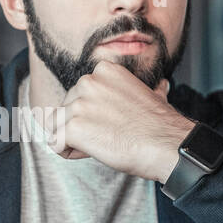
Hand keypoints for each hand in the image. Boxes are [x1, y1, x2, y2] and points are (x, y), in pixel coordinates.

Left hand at [44, 59, 195, 181]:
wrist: (167, 145)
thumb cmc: (161, 126)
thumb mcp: (151, 95)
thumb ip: (138, 91)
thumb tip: (159, 87)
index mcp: (104, 70)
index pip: (79, 93)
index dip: (92, 114)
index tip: (112, 122)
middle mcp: (87, 82)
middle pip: (65, 109)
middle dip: (80, 126)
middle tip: (108, 136)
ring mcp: (78, 104)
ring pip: (57, 126)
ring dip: (74, 139)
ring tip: (102, 144)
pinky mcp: (72, 128)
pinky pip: (55, 144)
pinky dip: (69, 152)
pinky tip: (92, 152)